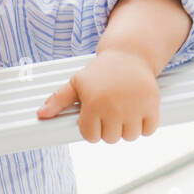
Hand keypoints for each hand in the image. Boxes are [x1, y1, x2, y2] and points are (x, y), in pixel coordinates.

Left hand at [36, 49, 160, 143]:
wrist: (129, 55)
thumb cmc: (100, 72)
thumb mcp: (77, 82)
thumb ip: (58, 100)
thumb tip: (41, 115)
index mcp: (93, 104)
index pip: (91, 137)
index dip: (92, 128)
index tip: (96, 116)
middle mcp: (114, 108)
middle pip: (110, 139)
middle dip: (109, 128)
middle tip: (111, 111)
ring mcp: (134, 108)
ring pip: (130, 137)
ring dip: (127, 128)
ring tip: (124, 112)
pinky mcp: (152, 106)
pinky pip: (149, 130)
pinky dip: (145, 126)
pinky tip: (139, 113)